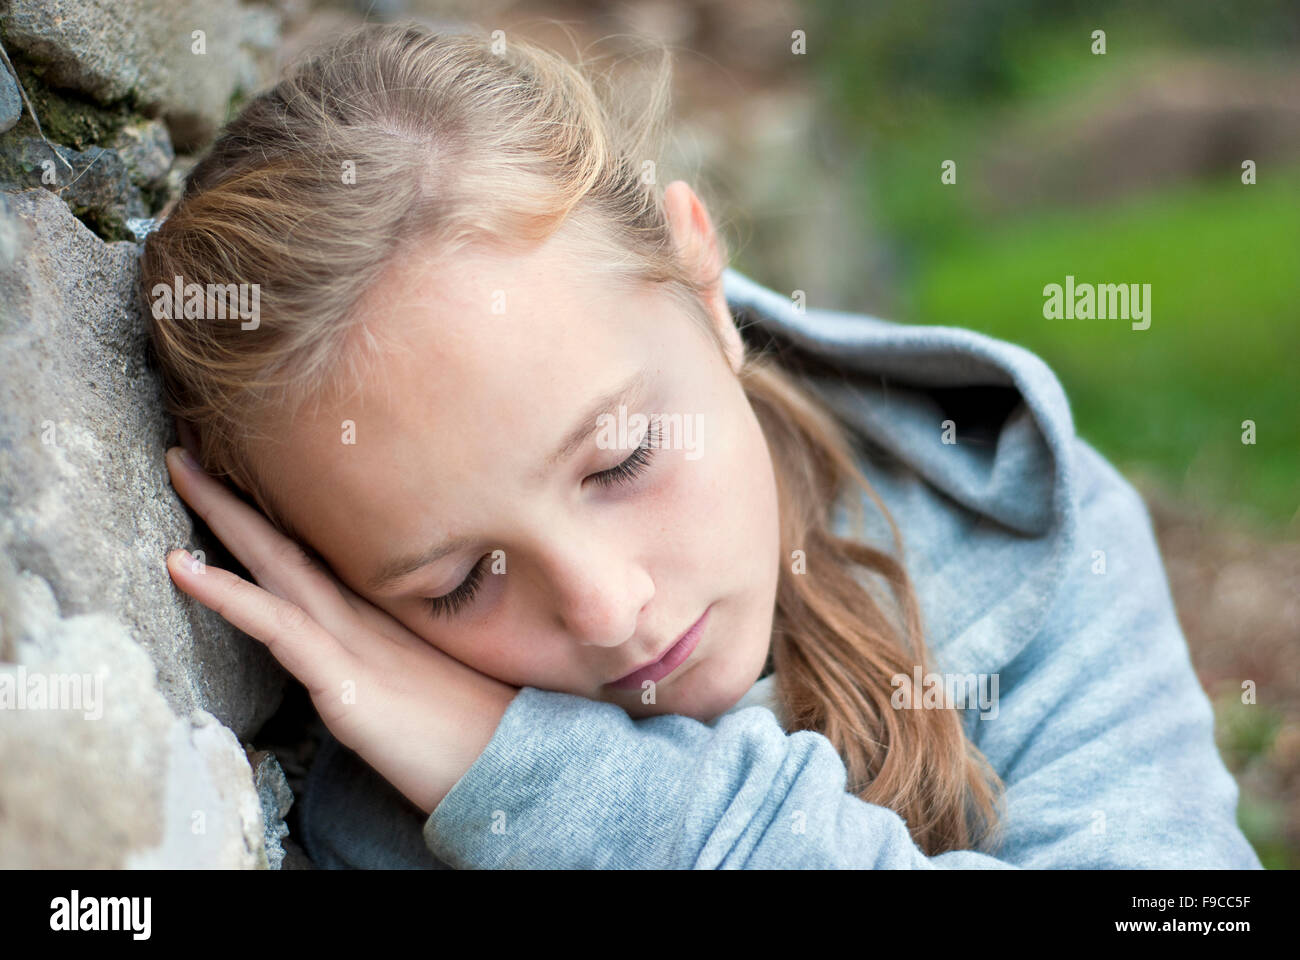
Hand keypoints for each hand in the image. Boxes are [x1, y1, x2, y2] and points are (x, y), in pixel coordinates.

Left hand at [161, 445, 518, 814]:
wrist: (518, 765)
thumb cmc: (479, 732)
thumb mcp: (432, 680)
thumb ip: (398, 654)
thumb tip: (370, 650)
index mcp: (383, 614)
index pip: (316, 550)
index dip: (274, 509)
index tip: (235, 466)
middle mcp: (366, 613)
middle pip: (291, 540)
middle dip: (240, 490)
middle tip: (194, 437)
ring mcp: (355, 641)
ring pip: (278, 564)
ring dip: (225, 514)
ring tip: (180, 465)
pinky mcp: (345, 680)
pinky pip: (276, 626)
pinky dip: (226, 593)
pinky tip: (181, 566)